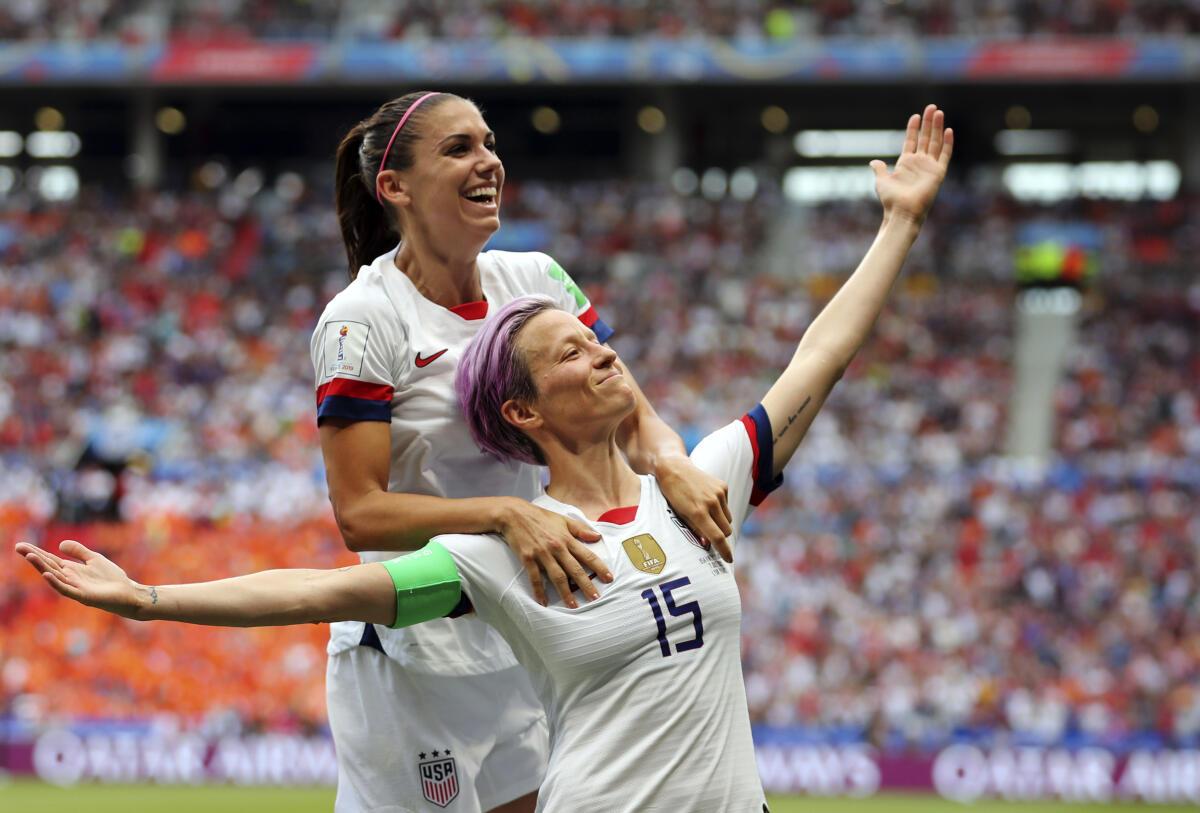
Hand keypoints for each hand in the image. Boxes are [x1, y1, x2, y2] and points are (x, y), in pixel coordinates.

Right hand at [15, 540, 146, 618]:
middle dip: (34, 557)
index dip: (37, 552)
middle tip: (18, 547)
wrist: (128, 593)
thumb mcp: (94, 559)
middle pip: (48, 566)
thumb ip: (78, 551)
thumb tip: (59, 544)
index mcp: (72, 570)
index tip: (21, 545)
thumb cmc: (111, 578)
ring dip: (42, 567)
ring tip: (30, 556)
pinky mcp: (83, 596)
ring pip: (55, 576)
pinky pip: (66, 589)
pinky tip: (47, 574)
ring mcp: (75, 588)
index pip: (50, 560)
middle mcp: (70, 579)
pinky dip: (56, 582)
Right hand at [494, 499, 612, 607]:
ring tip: (573, 606)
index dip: (599, 567)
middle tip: (595, 598)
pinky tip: (543, 602)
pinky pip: (535, 578)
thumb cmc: (539, 516)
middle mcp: (557, 548)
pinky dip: (539, 591)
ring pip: (557, 577)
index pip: (587, 555)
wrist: (514, 514)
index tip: (609, 578)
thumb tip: (597, 536)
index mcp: (567, 538)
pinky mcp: (528, 558)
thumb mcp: (562, 519)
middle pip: (575, 570)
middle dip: (586, 585)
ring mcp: (542, 554)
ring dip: (566, 593)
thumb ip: (580, 529)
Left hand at [655, 456, 733, 562]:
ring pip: (728, 519)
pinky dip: (720, 508)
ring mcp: (718, 493)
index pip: (717, 537)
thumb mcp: (679, 515)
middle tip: (711, 534)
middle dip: (721, 535)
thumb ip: (695, 529)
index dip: (724, 551)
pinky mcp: (723, 486)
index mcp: (698, 512)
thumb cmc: (673, 495)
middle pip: (726, 530)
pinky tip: (707, 501)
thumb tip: (708, 544)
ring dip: (721, 522)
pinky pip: (727, 505)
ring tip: (706, 514)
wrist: (674, 468)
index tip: (729, 560)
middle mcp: (711, 503)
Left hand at [871, 104, 952, 226]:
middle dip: (928, 122)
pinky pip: (945, 155)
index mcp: (906, 163)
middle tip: (931, 107)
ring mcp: (929, 167)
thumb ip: (880, 169)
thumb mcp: (881, 181)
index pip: (911, 141)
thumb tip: (874, 162)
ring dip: (937, 127)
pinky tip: (948, 130)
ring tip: (939, 112)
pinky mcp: (938, 173)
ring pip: (935, 142)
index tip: (915, 115)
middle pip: (926, 138)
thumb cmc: (891, 199)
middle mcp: (919, 163)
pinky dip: (947, 143)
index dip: (913, 128)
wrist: (901, 212)